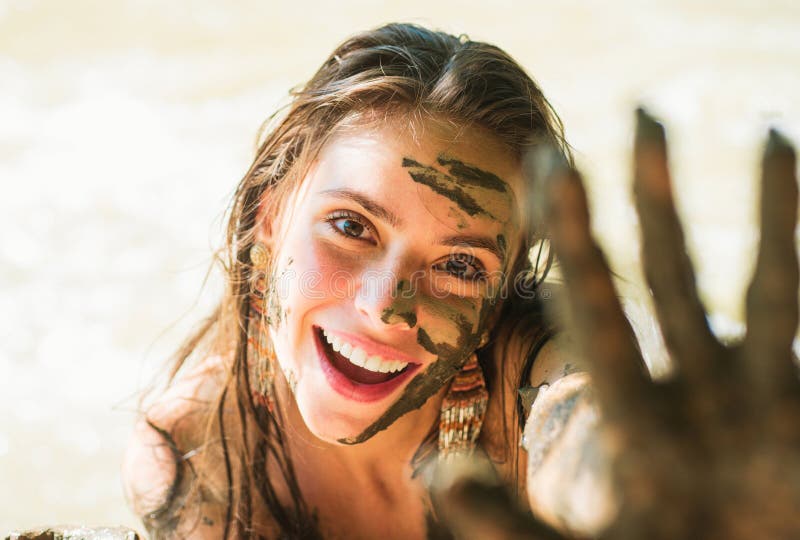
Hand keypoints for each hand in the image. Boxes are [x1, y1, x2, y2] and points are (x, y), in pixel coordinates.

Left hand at [436, 109, 799, 539]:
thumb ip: (499, 522)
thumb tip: (435, 477)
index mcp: (626, 414)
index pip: (594, 305)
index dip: (573, 238)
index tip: (550, 164)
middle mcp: (690, 387)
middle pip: (669, 272)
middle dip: (657, 196)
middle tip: (644, 108)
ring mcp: (755, 395)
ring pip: (766, 282)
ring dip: (771, 210)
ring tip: (769, 133)